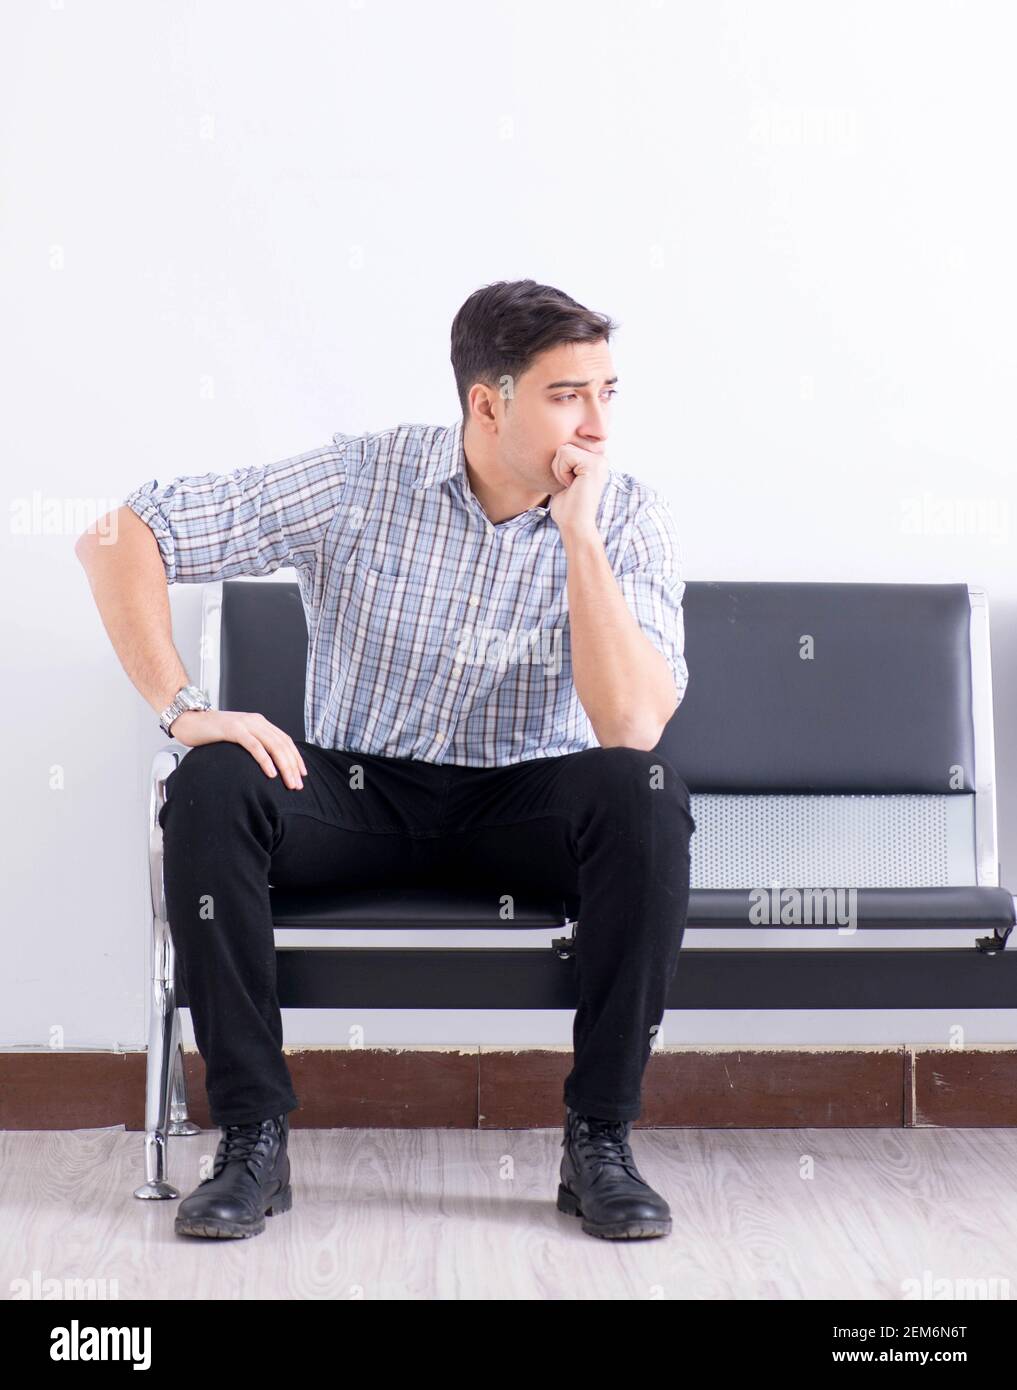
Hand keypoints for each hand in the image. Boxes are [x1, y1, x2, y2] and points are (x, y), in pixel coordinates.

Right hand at [170, 709, 307, 789]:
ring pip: (273, 745)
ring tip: (289, 782)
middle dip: (293, 766)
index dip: (296, 757)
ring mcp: (245, 724)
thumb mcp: (237, 737)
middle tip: (297, 785)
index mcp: (259, 723)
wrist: (188, 720)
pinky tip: (271, 773)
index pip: (285, 740)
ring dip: (284, 766)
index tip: (303, 774)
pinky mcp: (233, 729)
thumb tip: (266, 764)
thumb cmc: (211, 733)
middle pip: (282, 744)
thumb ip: (252, 745)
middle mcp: (256, 721)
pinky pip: (254, 746)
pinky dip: (265, 760)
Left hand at [548, 443, 608, 535]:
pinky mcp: (593, 464)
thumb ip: (565, 463)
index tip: (570, 486)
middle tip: (570, 486)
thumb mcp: (566, 479)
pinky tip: (572, 486)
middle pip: (564, 447)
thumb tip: (554, 450)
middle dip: (559, 468)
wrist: (574, 525)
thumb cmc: (567, 508)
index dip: (560, 468)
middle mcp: (601, 459)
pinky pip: (564, 455)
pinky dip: (562, 472)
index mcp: (595, 462)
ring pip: (564, 449)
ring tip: (572, 486)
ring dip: (560, 471)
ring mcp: (599, 461)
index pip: (566, 449)